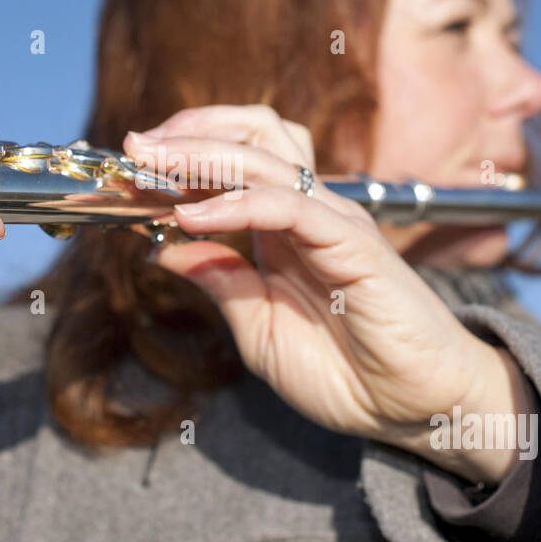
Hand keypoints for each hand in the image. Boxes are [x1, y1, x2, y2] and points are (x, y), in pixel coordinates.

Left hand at [124, 104, 531, 483]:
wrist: (417, 409)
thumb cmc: (348, 373)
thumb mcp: (258, 328)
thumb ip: (219, 282)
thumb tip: (162, 248)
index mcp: (282, 227)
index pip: (230, 162)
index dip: (176, 158)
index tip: (123, 171)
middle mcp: (307, 210)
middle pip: (250, 132)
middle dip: (186, 133)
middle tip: (133, 148)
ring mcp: (332, 220)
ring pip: (265, 155)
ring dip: (200, 152)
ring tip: (150, 164)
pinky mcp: (354, 242)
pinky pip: (287, 205)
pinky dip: (234, 203)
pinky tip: (191, 216)